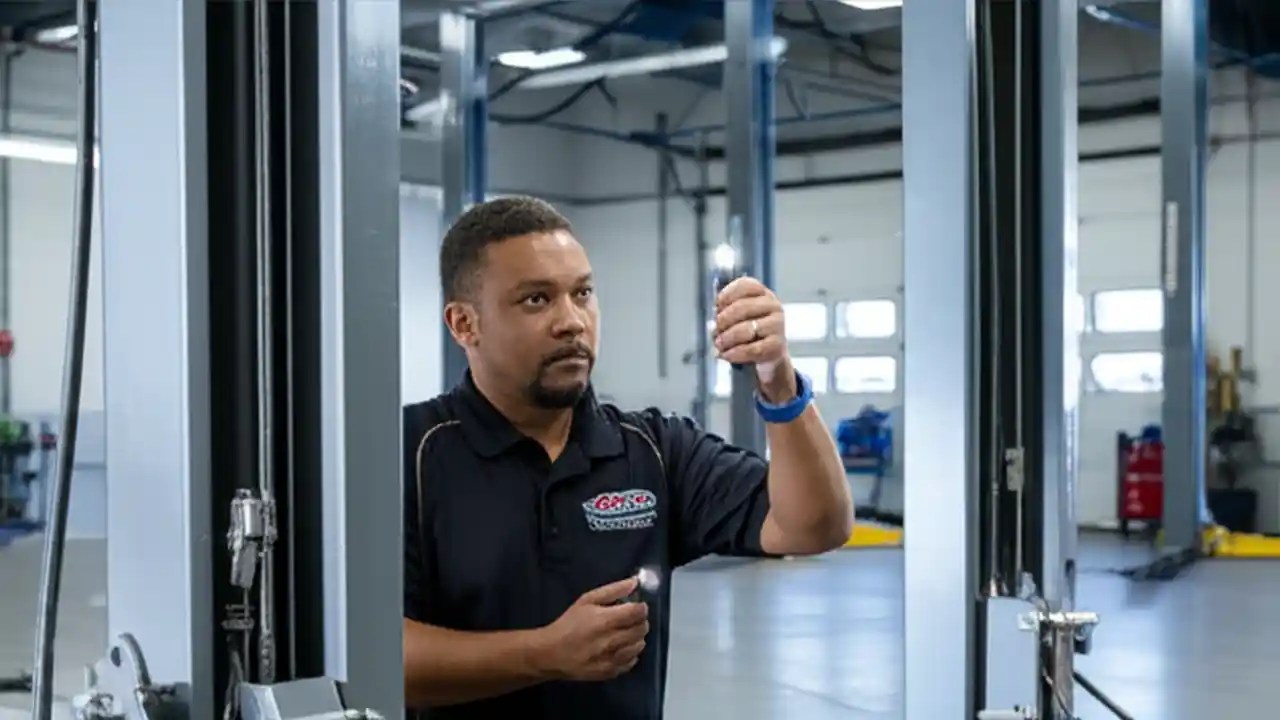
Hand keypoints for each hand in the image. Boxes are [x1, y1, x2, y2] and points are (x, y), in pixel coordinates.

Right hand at [533, 577, 649, 681]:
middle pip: (642, 629)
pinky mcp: (610, 672)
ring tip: (624, 633)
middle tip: (630, 619)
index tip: (636, 606)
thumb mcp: (587, 600)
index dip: (641, 607)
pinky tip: (620, 648)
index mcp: (606, 620)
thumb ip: (613, 590)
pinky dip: (630, 653)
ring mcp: (612, 659)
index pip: (638, 612)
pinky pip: (631, 662)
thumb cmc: (569, 623)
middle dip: (640, 621)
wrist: (551, 653)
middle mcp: (612, 641)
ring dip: (636, 637)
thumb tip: (634, 582)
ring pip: (639, 646)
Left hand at [713, 276, 795, 400]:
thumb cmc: (749, 332)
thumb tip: (713, 322)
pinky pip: (752, 349)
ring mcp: (777, 324)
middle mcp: (773, 305)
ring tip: (719, 344)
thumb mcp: (738, 317)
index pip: (745, 285)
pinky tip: (727, 355)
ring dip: (727, 338)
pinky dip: (736, 353)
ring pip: (746, 329)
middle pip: (742, 307)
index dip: (727, 295)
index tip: (717, 307)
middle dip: (723, 320)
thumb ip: (725, 313)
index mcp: (762, 293)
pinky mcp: (778, 345)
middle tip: (715, 330)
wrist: (770, 355)